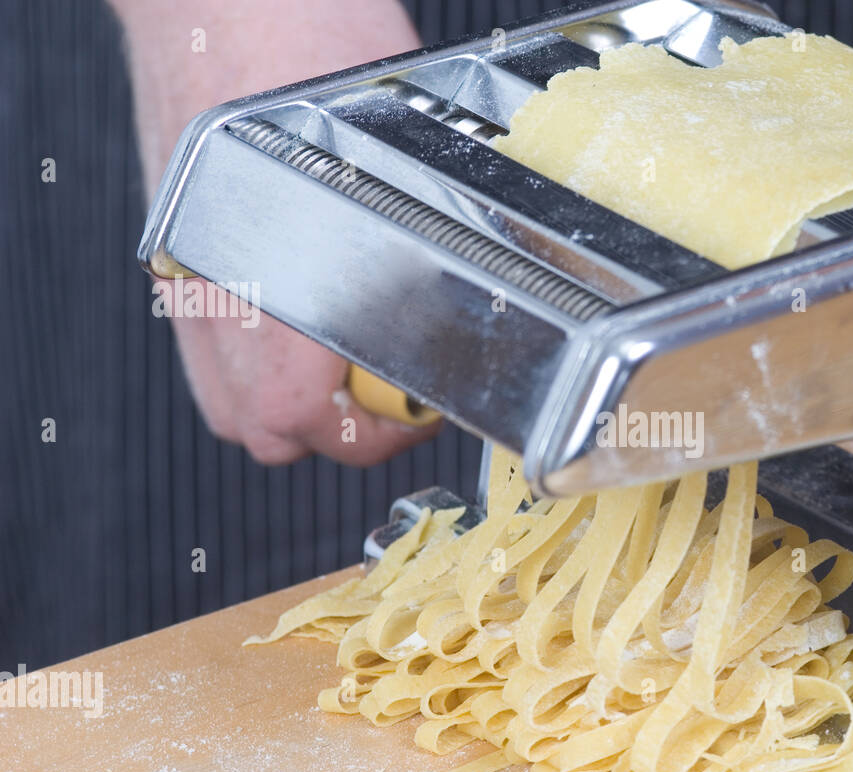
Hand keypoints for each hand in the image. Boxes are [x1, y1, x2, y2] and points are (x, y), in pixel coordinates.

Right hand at [110, 0, 438, 464]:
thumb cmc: (304, 38)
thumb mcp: (395, 144)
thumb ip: (417, 246)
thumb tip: (463, 313)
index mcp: (269, 264)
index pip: (298, 414)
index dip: (370, 434)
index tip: (416, 413)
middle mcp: (210, 278)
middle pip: (258, 426)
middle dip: (334, 428)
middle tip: (389, 388)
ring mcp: (182, 266)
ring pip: (226, 396)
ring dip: (290, 401)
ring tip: (348, 358)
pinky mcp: (171, 247)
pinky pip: (204, 340)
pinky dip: (253, 353)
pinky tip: (298, 317)